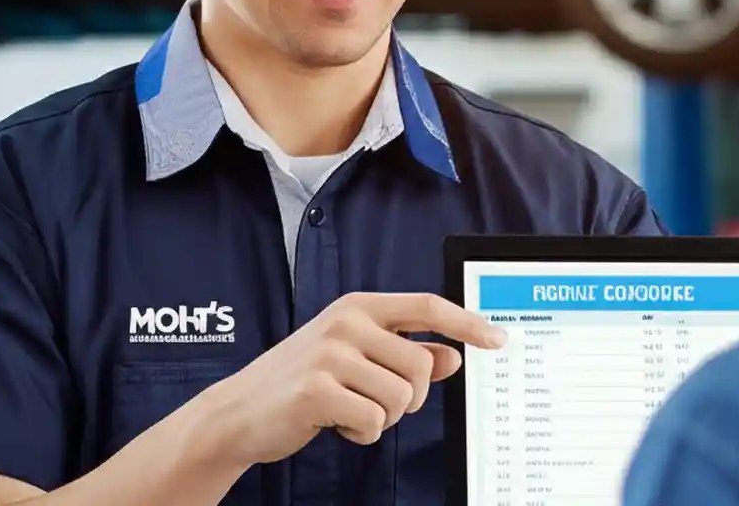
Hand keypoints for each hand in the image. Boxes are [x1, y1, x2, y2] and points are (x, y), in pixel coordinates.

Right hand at [205, 292, 506, 465]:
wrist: (239, 411)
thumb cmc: (303, 381)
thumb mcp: (356, 358)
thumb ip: (406, 353)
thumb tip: (454, 356)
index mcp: (359, 306)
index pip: (427, 306)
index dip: (467, 322)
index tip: (499, 338)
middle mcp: (346, 322)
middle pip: (420, 366)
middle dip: (409, 397)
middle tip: (374, 401)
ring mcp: (330, 353)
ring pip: (401, 398)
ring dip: (383, 417)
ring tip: (349, 409)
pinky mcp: (317, 389)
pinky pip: (373, 421)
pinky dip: (362, 433)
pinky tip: (336, 423)